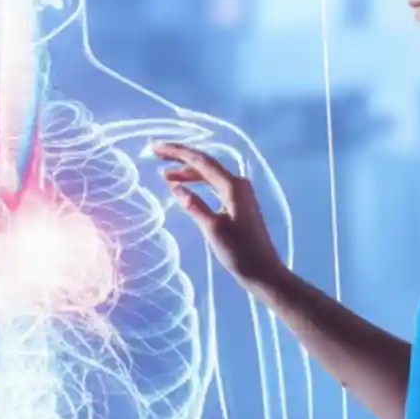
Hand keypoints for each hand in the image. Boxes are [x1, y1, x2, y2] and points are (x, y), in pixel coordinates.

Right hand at [153, 142, 286, 290]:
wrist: (263, 271)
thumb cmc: (239, 252)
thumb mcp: (212, 229)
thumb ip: (194, 206)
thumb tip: (175, 186)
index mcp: (232, 186)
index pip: (201, 161)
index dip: (177, 152)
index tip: (156, 148)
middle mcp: (238, 184)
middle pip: (205, 163)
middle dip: (181, 157)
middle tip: (157, 154)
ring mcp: (240, 192)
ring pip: (209, 174)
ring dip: (188, 171)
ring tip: (166, 175)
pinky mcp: (239, 203)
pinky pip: (214, 184)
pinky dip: (198, 182)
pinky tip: (185, 186)